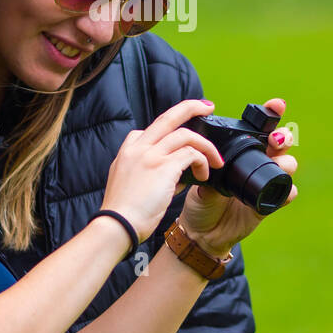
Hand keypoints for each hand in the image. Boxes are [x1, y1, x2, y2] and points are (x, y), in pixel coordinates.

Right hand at [98, 99, 223, 243]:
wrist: (117, 226)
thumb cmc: (123, 214)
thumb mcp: (128, 187)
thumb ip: (150, 175)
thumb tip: (177, 177)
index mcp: (127, 152)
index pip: (147, 130)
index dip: (166, 132)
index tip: (179, 141)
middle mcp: (138, 148)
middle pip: (168, 116)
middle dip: (191, 107)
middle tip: (208, 106)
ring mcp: (150, 155)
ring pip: (186, 135)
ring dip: (206, 146)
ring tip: (215, 161)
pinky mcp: (163, 167)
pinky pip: (191, 154)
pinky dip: (203, 161)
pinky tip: (204, 174)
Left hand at [179, 98, 298, 258]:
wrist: (201, 232)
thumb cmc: (200, 200)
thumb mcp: (202, 180)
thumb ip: (211, 168)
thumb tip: (212, 157)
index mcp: (241, 151)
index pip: (260, 128)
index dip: (272, 113)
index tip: (277, 104)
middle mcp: (257, 163)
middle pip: (282, 143)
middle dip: (284, 136)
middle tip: (275, 138)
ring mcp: (265, 182)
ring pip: (288, 165)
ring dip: (286, 161)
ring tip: (278, 162)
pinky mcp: (269, 203)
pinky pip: (286, 194)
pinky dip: (287, 192)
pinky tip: (283, 191)